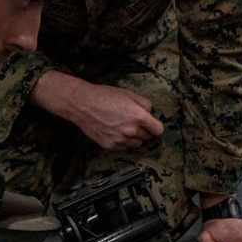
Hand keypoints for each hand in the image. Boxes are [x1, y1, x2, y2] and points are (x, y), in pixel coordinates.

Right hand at [31, 71, 163, 149]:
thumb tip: (150, 113)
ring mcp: (120, 140)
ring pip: (136, 144)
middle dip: (144, 130)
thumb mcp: (129, 94)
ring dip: (134, 138)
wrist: (82, 104)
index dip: (155, 126)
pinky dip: (123, 142)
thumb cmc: (106, 96)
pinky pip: (124, 148)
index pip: (158, 130)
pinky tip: (115, 132)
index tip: (151, 124)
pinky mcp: (110, 146)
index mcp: (138, 117)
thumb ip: (144, 104)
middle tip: (134, 122)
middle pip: (148, 137)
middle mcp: (131, 131)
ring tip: (124, 127)